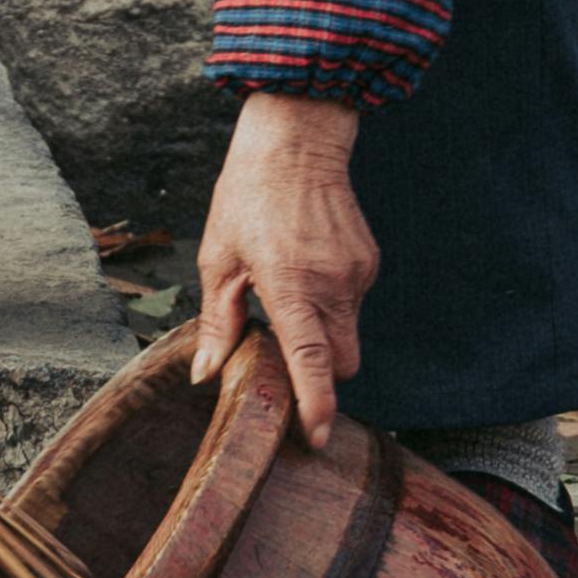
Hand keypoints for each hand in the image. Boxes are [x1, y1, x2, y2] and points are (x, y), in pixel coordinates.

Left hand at [193, 91, 377, 443]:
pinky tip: (304, 270)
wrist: (297, 140)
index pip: (311, 363)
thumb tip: (208, 375)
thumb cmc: (248, 196)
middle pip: (341, 362)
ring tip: (286, 290)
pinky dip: (331, 303)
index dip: (316, 406)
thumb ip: (219, 323)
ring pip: (348, 332)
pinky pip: (353, 303)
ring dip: (321, 331)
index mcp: (291, 286)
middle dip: (319, 372)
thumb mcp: (218, 258)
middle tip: (281, 351)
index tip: (318, 437)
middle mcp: (332, 285)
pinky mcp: (369, 262)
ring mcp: (357, 273)